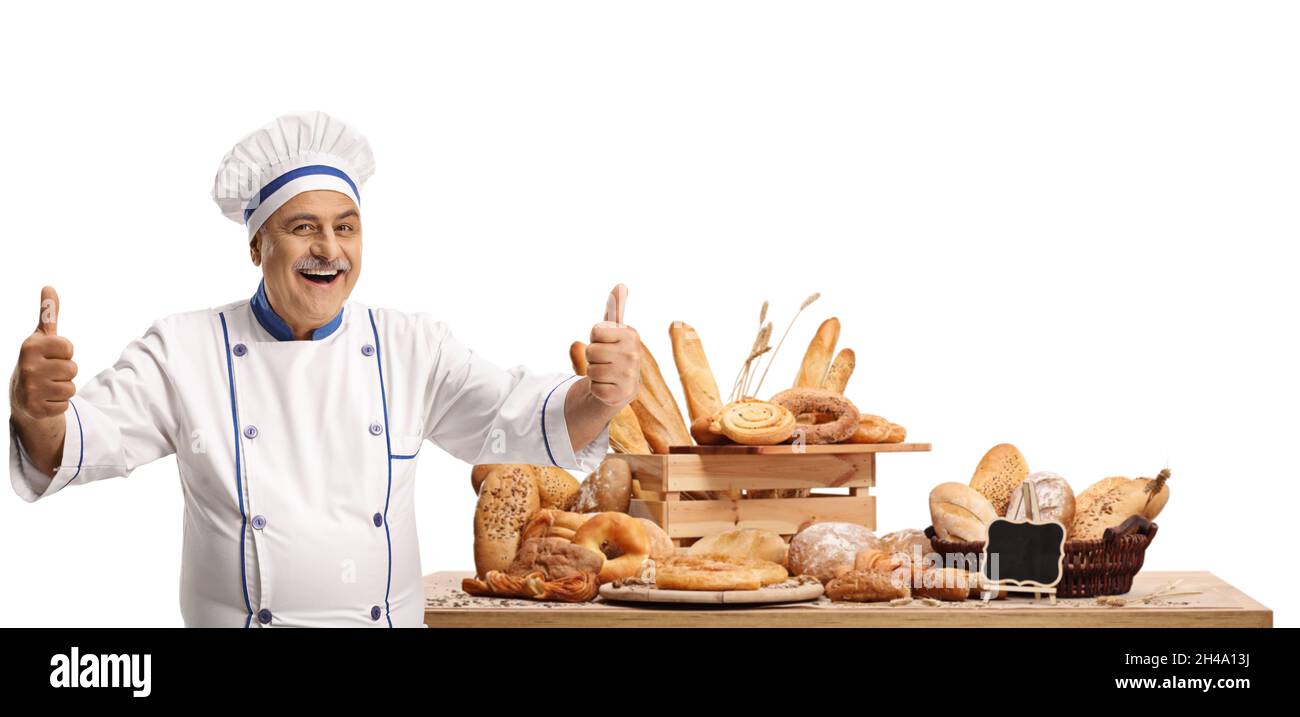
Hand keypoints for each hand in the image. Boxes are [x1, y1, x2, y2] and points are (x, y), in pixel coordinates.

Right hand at [12, 287, 76, 421]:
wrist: (21, 396)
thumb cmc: (37, 361)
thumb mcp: (41, 338)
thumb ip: (48, 314)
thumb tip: (49, 286)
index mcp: (30, 346)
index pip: (68, 348)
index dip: (64, 353)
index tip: (50, 355)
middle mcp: (27, 366)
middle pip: (72, 368)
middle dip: (65, 372)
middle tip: (49, 373)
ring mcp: (30, 388)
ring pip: (71, 387)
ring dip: (64, 388)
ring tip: (48, 386)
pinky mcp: (36, 408)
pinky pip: (65, 404)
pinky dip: (59, 403)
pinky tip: (45, 400)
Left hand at [584, 284, 639, 408]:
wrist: (620, 386)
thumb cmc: (613, 352)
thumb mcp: (613, 330)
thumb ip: (615, 308)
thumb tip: (620, 285)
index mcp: (631, 335)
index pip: (596, 331)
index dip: (595, 338)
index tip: (605, 342)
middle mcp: (634, 355)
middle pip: (592, 351)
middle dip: (592, 357)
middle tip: (604, 360)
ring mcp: (630, 377)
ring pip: (592, 370)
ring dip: (594, 373)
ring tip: (606, 373)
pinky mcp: (621, 395)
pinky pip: (594, 387)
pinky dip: (596, 388)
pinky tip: (607, 387)